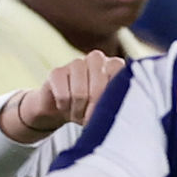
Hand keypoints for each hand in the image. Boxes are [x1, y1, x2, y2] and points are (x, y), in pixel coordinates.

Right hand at [0, 54, 121, 144]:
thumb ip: (117, 103)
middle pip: (99, 89)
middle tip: (89, 117)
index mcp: (115, 65)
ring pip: (79, 93)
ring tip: (78, 112)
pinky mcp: (56, 72)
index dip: (112, 101)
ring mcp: (76, 63)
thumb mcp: (108, 109)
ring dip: (78, 110)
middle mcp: (97, 59)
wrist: (62, 109)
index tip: (108, 113)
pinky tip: (64, 105)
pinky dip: (64, 106)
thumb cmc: (90, 108)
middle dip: (93, 110)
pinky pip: (63, 95)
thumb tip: (114, 111)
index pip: (120, 78)